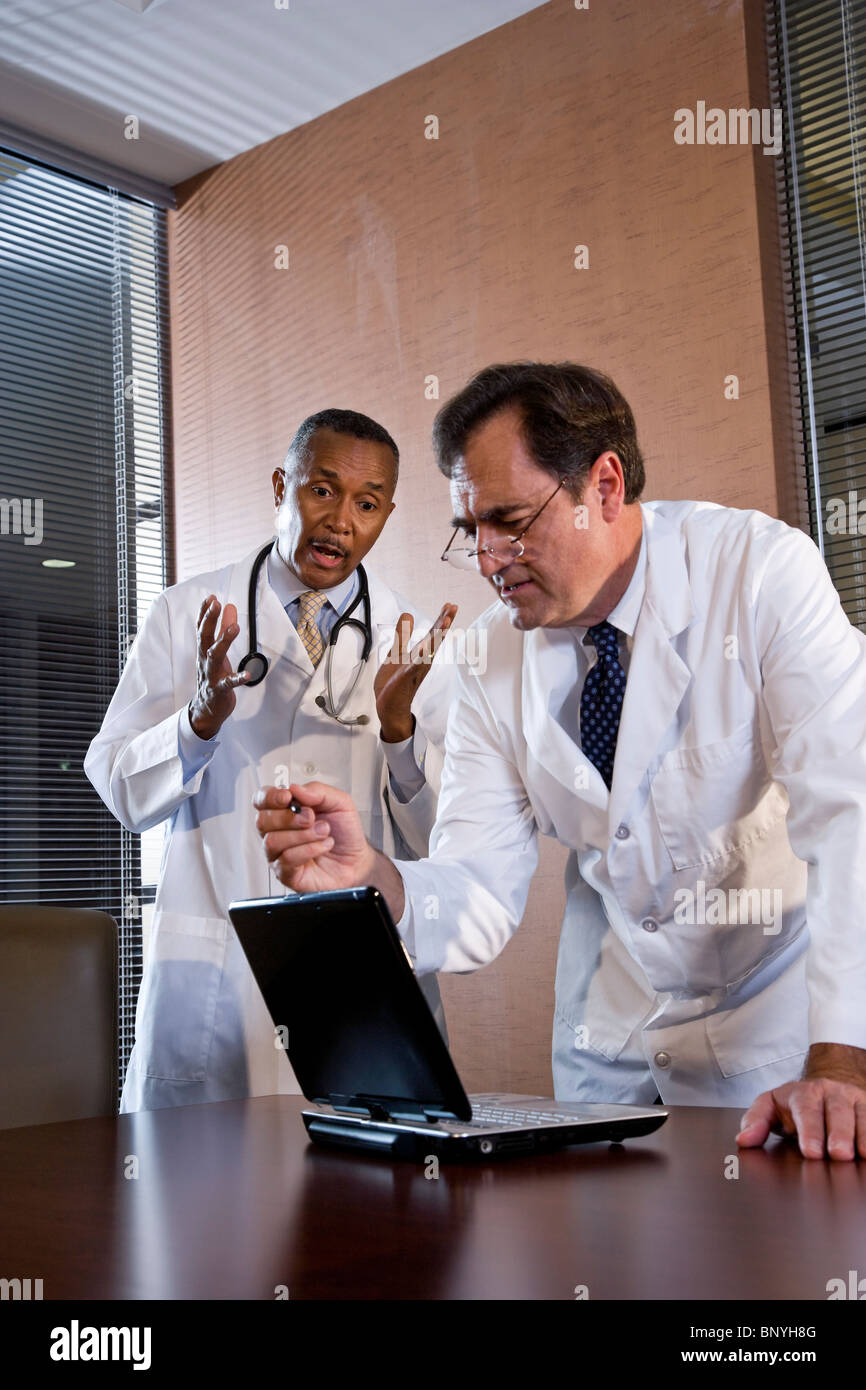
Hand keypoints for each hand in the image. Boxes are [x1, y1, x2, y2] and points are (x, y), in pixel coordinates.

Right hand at [189, 594, 249, 738]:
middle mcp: (205, 660)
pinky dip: (238, 678)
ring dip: (224, 641)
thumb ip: (223, 629)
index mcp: (204, 650)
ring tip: (234, 628)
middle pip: (205, 637)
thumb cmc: (213, 676)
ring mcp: (211, 674)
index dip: (205, 612)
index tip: (210, 597)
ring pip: (215, 656)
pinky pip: (229, 683)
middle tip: (216, 604)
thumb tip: (229, 607)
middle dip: (209, 620)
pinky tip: (248, 674)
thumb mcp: (217, 651)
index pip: (202, 628)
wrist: (206, 708)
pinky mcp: (220, 689)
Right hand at [254, 782, 375, 893]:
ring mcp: (279, 854)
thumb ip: (318, 790)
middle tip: (311, 817)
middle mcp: (278, 832)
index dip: (270, 797)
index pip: (262, 800)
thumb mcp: (339, 802)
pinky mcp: (287, 873)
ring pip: (272, 841)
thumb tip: (295, 788)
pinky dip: (308, 850)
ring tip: (323, 832)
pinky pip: (286, 860)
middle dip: (289, 817)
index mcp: (285, 811)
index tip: (287, 797)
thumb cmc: (344, 832)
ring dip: (302, 835)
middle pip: (262, 821)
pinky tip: (322, 846)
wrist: (356, 859)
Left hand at [374, 603, 457, 741]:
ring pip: (429, 651)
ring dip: (437, 637)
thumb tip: (407, 614)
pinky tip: (424, 647)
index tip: (450, 604)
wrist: (390, 707)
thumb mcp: (396, 652)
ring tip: (445, 622)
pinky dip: (420, 657)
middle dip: (444, 623)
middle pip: (436, 639)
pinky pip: (414, 666)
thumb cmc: (394, 682)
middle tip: (453, 608)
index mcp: (421, 654)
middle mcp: (422, 661)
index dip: (441, 619)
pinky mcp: (406, 679)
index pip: (433, 634)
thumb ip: (402, 634)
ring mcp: (415, 670)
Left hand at [736, 1044, 865, 1158]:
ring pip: (862, 1113)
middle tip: (839, 1155)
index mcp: (804, 1093)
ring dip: (863, 1134)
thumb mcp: (770, 1106)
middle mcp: (831, 1093)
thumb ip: (755, 1121)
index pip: (806, 1109)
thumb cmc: (795, 1104)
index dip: (809, 1130)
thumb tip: (744, 1140)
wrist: (825, 1087)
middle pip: (837, 1111)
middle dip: (839, 1133)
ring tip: (862, 1155)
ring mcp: (854, 1099)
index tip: (812, 1152)